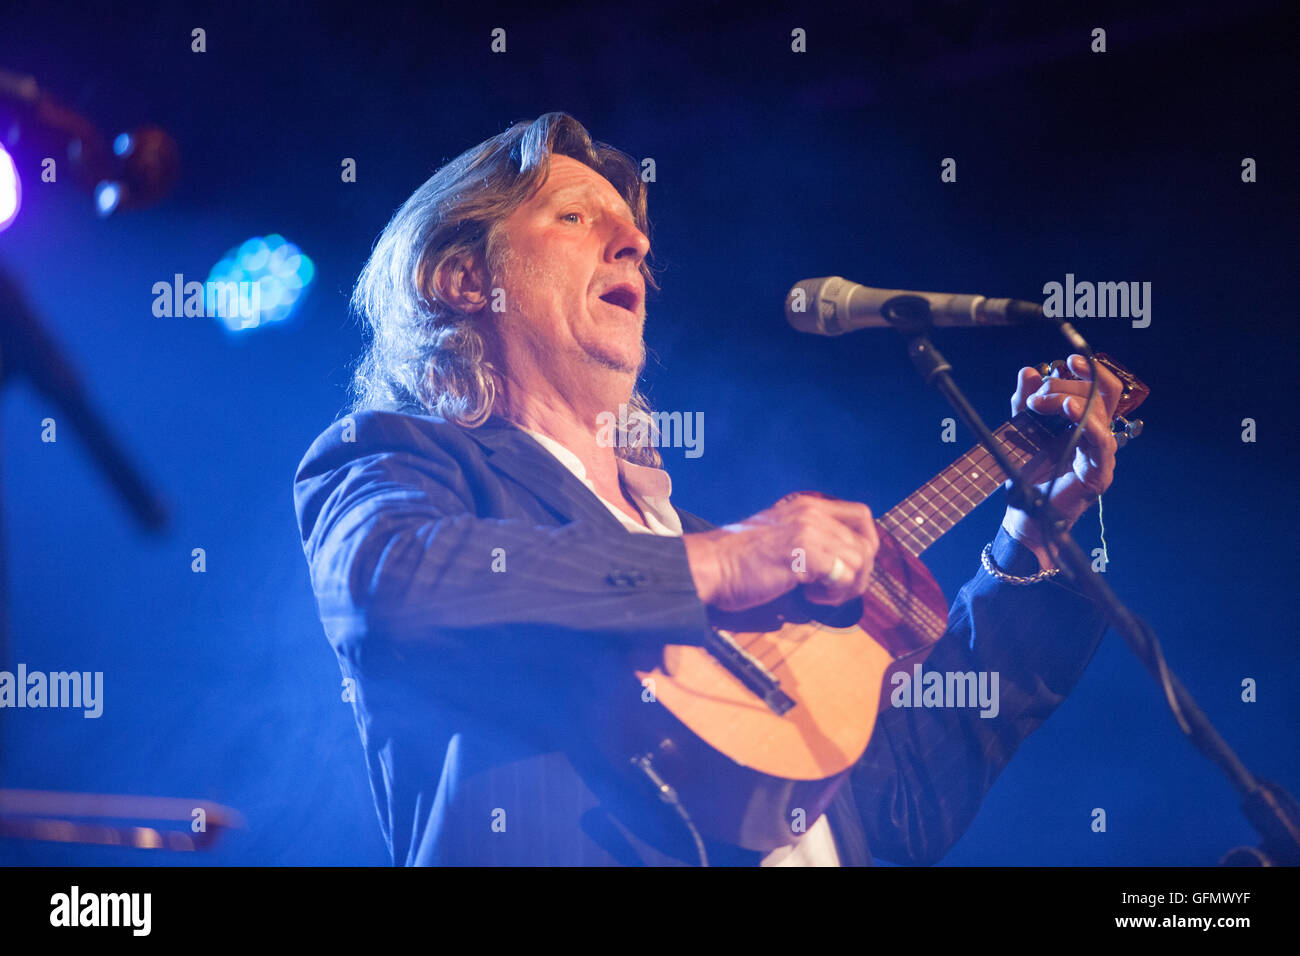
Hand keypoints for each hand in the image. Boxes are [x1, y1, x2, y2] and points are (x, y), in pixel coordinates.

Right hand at [683, 492, 878, 611]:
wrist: (710, 566)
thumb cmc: (739, 561)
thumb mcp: (781, 536)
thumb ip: (811, 539)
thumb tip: (845, 564)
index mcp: (808, 506)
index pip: (862, 515)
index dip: (866, 543)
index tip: (849, 568)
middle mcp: (813, 512)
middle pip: (866, 543)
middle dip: (858, 575)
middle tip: (832, 590)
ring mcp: (809, 530)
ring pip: (859, 562)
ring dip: (844, 587)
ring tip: (815, 594)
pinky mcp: (804, 552)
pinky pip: (843, 575)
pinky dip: (831, 593)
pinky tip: (807, 595)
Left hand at [1004, 354, 1122, 553]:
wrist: (1022, 511)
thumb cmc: (1025, 471)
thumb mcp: (1021, 427)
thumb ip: (1024, 401)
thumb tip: (1029, 371)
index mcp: (1085, 423)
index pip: (1100, 388)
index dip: (1090, 370)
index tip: (1068, 360)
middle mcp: (1098, 435)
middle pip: (1097, 396)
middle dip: (1063, 387)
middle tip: (1034, 399)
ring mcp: (1102, 455)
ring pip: (1099, 415)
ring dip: (1067, 401)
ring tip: (1042, 402)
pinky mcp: (1099, 474)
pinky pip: (1102, 444)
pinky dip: (1089, 425)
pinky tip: (1072, 410)